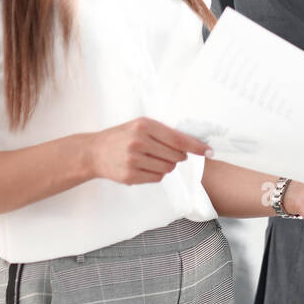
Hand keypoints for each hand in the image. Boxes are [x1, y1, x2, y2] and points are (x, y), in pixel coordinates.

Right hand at [87, 117, 211, 184]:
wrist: (95, 152)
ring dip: (166, 165)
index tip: (209, 151)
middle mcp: (139, 142)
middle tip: (165, 152)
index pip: (178, 139)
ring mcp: (133, 160)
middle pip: (176, 156)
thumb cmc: (122, 136)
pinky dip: (156, 173)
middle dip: (177, 156)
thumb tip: (193, 144)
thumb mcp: (140, 125)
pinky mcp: (130, 176)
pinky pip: (157, 178)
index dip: (196, 146)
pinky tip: (143, 166)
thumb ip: (164, 132)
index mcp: (144, 125)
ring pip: (168, 168)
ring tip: (151, 158)